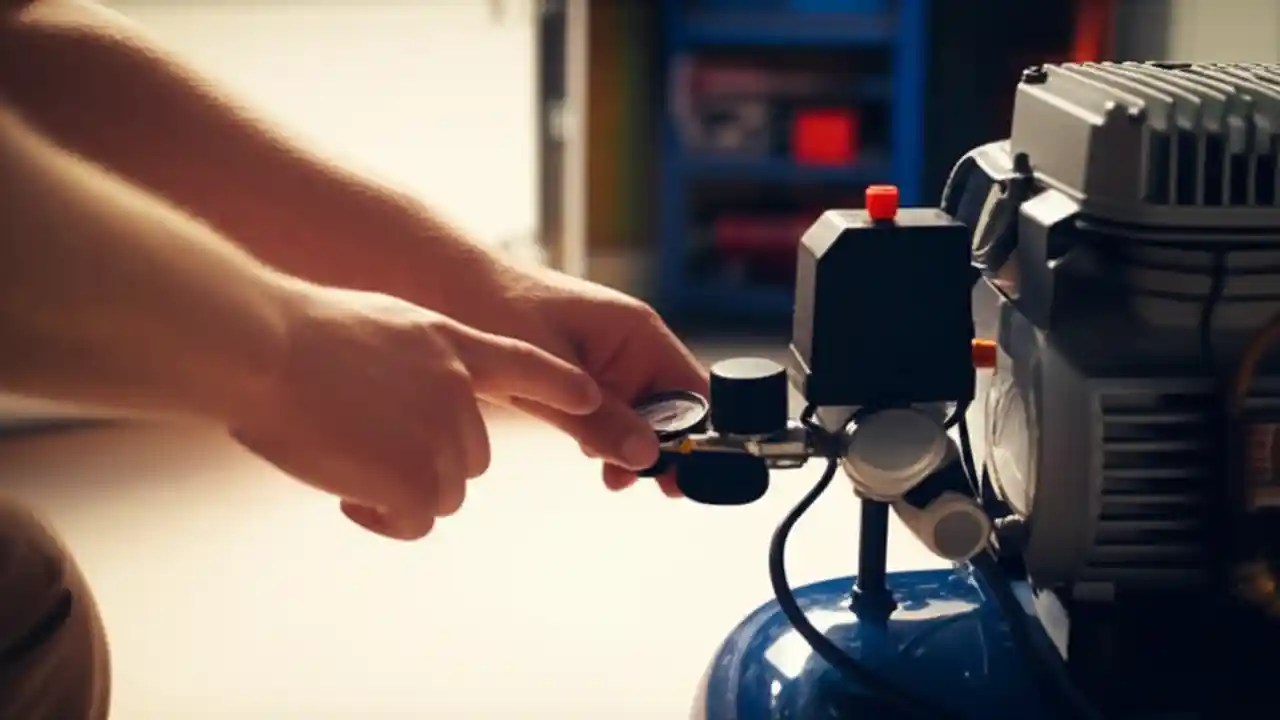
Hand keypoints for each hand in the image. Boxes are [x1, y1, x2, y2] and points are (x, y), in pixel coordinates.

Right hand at [228, 284, 601, 539]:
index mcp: (450, 343)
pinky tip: (345, 493)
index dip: (559, 384)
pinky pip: (417, 520)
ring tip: (344, 461)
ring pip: (445, 491)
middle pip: (471, 456)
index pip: (524, 364)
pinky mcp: (418, 479)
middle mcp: (458, 390)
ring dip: (401, 490)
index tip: (590, 398)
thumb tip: (406, 402)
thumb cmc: (297, 333)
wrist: (266, 347)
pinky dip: (384, 518)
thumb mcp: (378, 326)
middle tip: (365, 449)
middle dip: (427, 463)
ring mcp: (442, 435)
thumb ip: (412, 363)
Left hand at [436, 263, 708, 496]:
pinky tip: (589, 455)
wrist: (453, 285)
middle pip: (673, 409)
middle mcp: (634, 346)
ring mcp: (612, 360)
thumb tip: (649, 456)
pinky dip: (606, 438)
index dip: (696, 437)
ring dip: (631, 448)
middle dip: (660, 450)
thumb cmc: (501, 310)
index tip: (680, 476)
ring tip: (610, 478)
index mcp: (639, 333)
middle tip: (641, 484)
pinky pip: (612, 413)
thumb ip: (599, 418)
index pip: (694, 392)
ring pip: (642, 416)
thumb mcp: (550, 373)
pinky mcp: (587, 374)